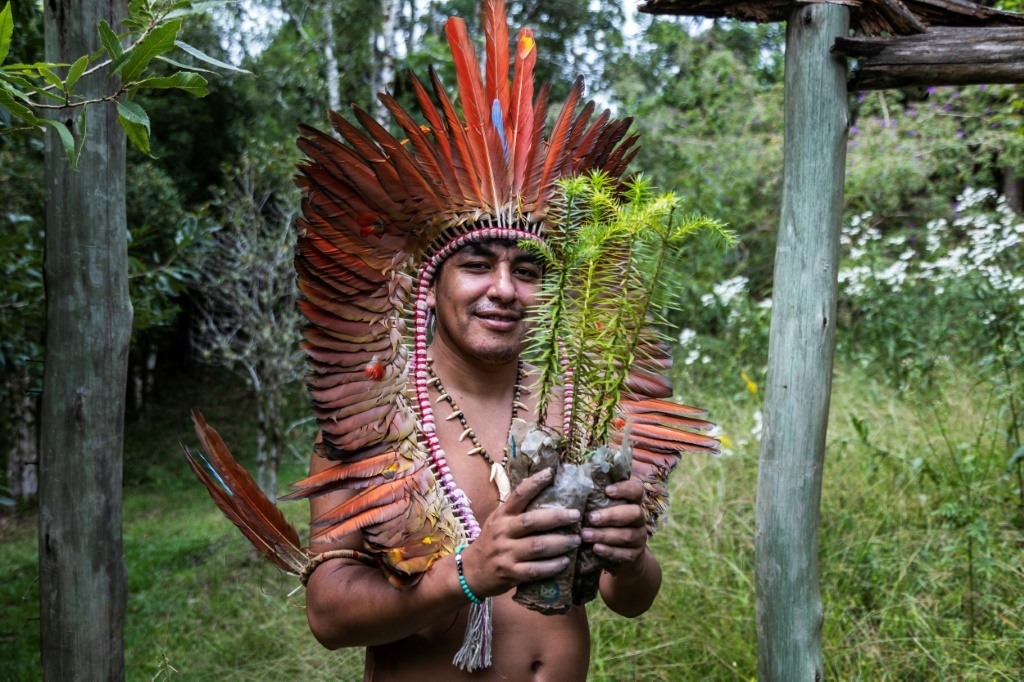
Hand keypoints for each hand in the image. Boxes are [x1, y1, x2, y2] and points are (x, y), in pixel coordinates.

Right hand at [459, 468, 581, 598]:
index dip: (534, 483)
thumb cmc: (492, 542)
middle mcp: (502, 532)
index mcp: (502, 516)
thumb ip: (516, 510)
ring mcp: (505, 553)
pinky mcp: (510, 573)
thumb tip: (544, 491)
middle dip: (557, 517)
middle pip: (532, 521)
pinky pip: (535, 570)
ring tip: (576, 540)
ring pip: (537, 546)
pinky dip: (552, 566)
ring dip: (560, 543)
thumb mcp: (498, 521)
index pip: (518, 495)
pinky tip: (565, 562)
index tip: (551, 473)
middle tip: (576, 516)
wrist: (472, 571)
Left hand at [581, 477, 647, 571]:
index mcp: (632, 502)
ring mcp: (639, 538)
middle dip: (612, 515)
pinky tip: (596, 549)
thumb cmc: (605, 524)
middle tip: (592, 518)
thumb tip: (570, 486)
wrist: (621, 554)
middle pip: (634, 513)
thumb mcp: (603, 510)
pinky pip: (625, 554)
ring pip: (627, 535)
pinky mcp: (635, 555)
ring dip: (605, 535)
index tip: (607, 491)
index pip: (636, 490)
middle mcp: (639, 519)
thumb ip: (595, 500)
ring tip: (585, 535)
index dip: (625, 488)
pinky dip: (610, 552)